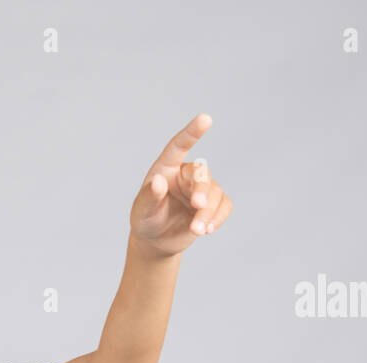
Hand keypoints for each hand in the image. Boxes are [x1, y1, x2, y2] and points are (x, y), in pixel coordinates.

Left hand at [129, 113, 232, 255]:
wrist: (156, 241)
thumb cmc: (146, 220)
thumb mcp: (142, 211)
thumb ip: (149, 197)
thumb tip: (158, 181)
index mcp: (166, 168)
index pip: (179, 146)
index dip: (192, 132)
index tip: (205, 118)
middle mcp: (185, 174)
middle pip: (202, 174)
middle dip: (202, 190)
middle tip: (197, 206)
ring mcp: (201, 189)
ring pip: (215, 193)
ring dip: (208, 212)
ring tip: (197, 230)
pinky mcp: (213, 204)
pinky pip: (224, 205)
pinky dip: (218, 218)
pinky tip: (208, 230)